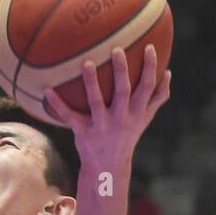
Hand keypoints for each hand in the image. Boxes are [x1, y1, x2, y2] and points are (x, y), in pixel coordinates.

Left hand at [43, 45, 170, 166]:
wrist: (108, 167)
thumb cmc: (127, 136)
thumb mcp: (144, 119)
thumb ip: (157, 98)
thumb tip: (168, 73)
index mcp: (136, 113)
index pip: (147, 87)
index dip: (150, 68)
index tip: (149, 47)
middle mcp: (121, 119)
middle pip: (124, 92)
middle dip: (121, 71)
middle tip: (116, 49)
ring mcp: (101, 126)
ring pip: (97, 102)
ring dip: (92, 83)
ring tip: (87, 63)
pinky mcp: (83, 133)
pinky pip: (69, 116)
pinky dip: (57, 105)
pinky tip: (47, 90)